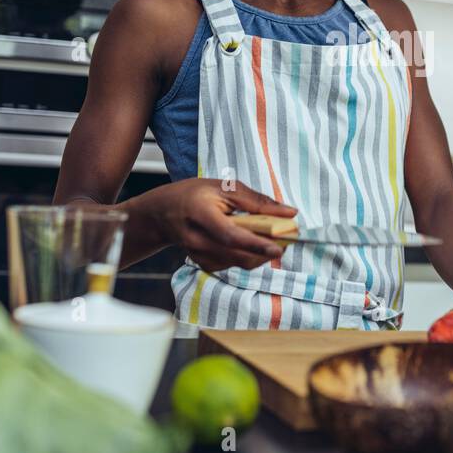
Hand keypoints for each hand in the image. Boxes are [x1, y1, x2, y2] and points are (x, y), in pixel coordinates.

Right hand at [153, 178, 296, 273]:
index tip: (279, 247)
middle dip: (266, 251)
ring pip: (238, 263)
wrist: (162, 213)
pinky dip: (248, 256)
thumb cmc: (195, 194)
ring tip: (274, 238)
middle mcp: (195, 239)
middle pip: (237, 255)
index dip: (256, 243)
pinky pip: (232, 265)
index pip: (230, 235)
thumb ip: (258, 201)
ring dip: (261, 254)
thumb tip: (290, 213)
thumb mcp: (224, 187)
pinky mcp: (202, 264)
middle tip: (287, 241)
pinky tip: (253, 243)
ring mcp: (197, 255)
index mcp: (200, 214)